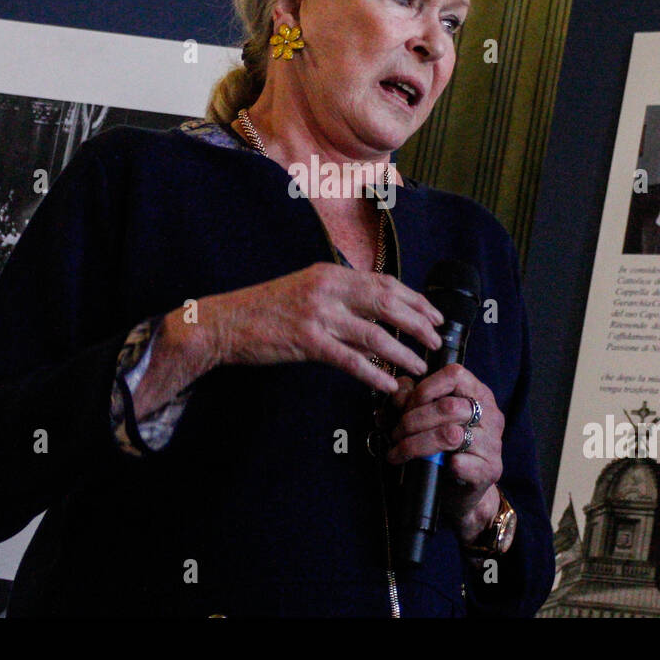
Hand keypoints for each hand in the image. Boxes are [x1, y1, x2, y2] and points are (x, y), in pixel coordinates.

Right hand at [201, 262, 443, 394]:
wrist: (223, 323)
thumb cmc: (263, 310)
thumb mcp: (304, 289)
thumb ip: (337, 295)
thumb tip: (373, 309)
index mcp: (330, 273)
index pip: (384, 282)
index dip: (414, 298)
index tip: (433, 313)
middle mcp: (327, 289)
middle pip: (387, 303)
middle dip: (418, 322)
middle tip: (436, 339)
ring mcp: (318, 315)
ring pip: (375, 334)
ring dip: (403, 352)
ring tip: (419, 366)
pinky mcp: (307, 341)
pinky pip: (351, 360)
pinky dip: (374, 374)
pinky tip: (388, 385)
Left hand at [387, 364, 503, 542]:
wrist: (461, 491)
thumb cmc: (443, 448)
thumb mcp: (428, 418)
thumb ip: (412, 399)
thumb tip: (397, 392)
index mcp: (478, 394)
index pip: (454, 374)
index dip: (425, 387)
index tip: (405, 406)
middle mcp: (491, 415)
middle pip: (448, 407)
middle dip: (412, 421)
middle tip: (394, 435)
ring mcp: (493, 443)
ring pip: (450, 435)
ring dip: (415, 444)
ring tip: (398, 453)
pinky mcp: (489, 470)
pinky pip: (461, 464)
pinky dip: (439, 465)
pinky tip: (429, 468)